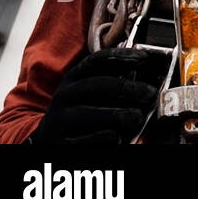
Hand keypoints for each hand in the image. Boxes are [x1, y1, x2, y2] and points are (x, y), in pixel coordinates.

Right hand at [29, 48, 168, 144]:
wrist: (48, 139)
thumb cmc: (80, 111)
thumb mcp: (91, 92)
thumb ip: (114, 81)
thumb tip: (149, 72)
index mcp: (73, 78)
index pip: (97, 60)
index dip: (121, 56)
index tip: (144, 57)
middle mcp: (64, 95)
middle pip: (97, 85)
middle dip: (127, 88)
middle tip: (149, 93)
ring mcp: (58, 119)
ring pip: (89, 113)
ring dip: (118, 114)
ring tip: (136, 117)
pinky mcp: (59, 142)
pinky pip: (85, 139)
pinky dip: (104, 137)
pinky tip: (116, 136)